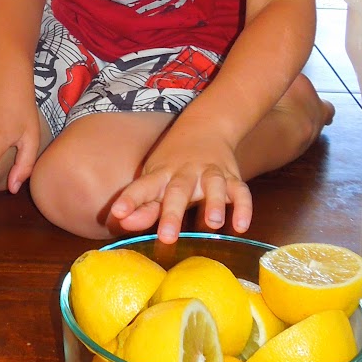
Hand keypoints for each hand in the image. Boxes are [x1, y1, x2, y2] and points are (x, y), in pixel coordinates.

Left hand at [108, 133, 252, 243]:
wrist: (206, 125)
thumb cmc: (173, 162)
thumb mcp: (154, 179)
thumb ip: (142, 205)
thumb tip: (120, 223)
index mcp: (161, 174)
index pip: (142, 187)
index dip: (129, 200)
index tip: (117, 214)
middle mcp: (185, 172)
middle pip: (178, 191)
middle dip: (172, 214)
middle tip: (167, 237)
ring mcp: (210, 172)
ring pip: (214, 186)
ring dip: (214, 204)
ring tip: (213, 224)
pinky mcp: (232, 176)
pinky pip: (241, 191)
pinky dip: (243, 207)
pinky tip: (242, 226)